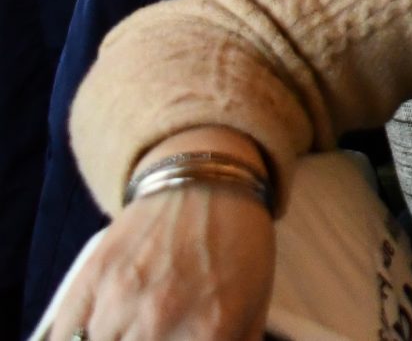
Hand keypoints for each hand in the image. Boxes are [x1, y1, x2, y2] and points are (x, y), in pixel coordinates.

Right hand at [45, 183, 275, 340]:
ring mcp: (118, 303)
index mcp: (209, 331)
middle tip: (158, 336)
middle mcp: (158, 322)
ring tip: (132, 332)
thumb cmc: (237, 246)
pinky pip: (63, 337)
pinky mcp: (88, 282)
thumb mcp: (252, 307)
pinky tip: (96, 336)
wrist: (205, 181)